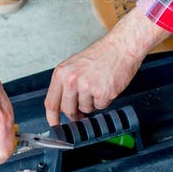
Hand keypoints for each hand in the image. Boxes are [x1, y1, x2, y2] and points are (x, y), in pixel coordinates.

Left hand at [44, 6, 169, 123]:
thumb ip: (66, 83)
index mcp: (62, 72)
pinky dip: (104, 100)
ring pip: (85, 109)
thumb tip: (62, 104)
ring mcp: (87, 87)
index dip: (52, 117)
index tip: (54, 124)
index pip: (51, 102)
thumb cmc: (101, 54)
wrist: (121, 47)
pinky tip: (106, 86)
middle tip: (82, 106)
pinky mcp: (102, 93)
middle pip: (67, 110)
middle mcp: (72, 80)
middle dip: (75, 113)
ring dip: (92, 103)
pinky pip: (100, 107)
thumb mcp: (74, 65)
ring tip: (98, 86)